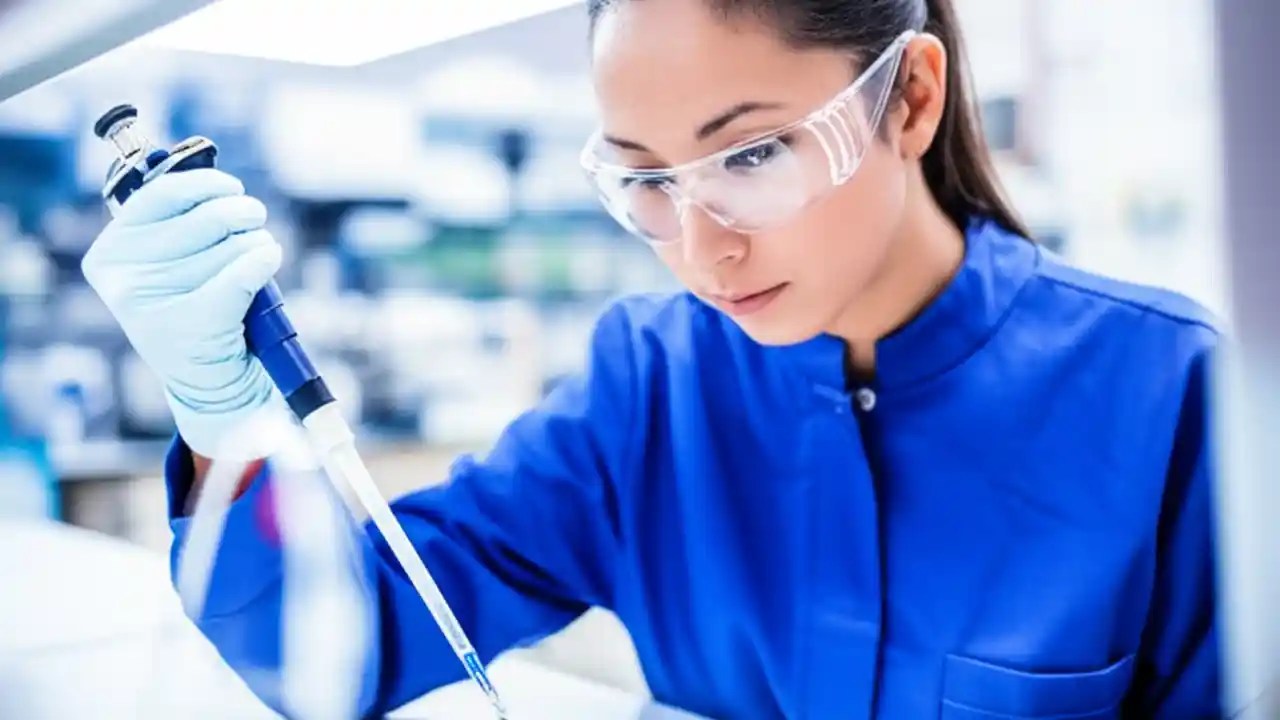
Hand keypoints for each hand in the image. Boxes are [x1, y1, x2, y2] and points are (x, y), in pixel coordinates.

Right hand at [83, 168, 285, 458]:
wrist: (209, 382)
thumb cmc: (196, 310)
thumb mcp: (169, 266)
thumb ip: (176, 223)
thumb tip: (204, 176)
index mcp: (110, 254)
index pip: (160, 196)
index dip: (204, 185)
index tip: (231, 187)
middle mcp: (124, 278)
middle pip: (205, 218)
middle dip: (242, 214)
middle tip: (254, 220)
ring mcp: (155, 302)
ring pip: (231, 246)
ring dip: (256, 245)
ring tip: (254, 261)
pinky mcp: (192, 321)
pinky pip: (243, 272)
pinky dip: (264, 260)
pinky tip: (269, 259)